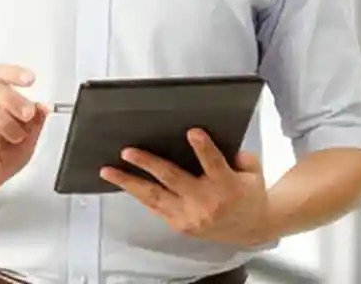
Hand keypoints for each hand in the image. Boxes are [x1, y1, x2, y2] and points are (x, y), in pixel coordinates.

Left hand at [100, 128, 274, 247]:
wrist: (252, 228)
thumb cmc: (248, 193)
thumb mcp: (252, 171)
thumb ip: (237, 155)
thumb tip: (209, 134)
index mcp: (228, 186)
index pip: (214, 164)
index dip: (203, 148)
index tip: (192, 132)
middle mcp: (206, 202)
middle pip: (173, 179)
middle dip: (148, 163)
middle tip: (128, 151)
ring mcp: (190, 216)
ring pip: (154, 196)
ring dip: (128, 182)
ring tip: (107, 170)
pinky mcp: (179, 225)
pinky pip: (154, 207)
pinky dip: (136, 194)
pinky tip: (120, 182)